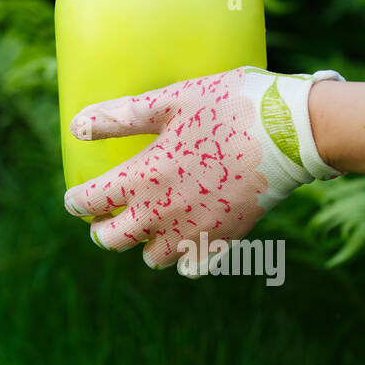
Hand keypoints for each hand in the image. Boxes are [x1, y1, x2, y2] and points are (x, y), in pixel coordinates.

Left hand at [63, 66, 342, 270]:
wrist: (291, 133)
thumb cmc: (229, 106)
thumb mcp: (171, 101)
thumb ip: (121, 116)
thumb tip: (76, 127)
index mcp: (146, 177)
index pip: (95, 200)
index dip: (77, 202)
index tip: (73, 200)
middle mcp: (165, 213)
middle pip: (116, 240)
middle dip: (102, 232)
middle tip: (102, 222)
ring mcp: (196, 231)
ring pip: (155, 258)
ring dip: (144, 245)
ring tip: (146, 227)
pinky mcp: (227, 238)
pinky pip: (194, 264)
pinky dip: (184, 256)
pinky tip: (185, 237)